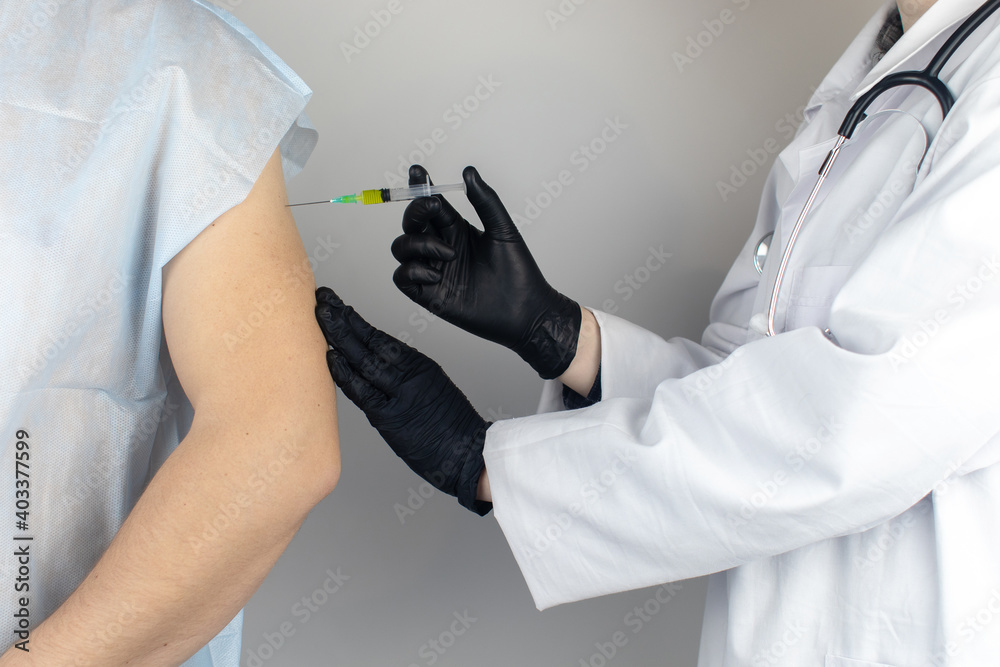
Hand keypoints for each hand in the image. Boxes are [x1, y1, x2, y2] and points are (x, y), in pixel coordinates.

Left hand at [315, 287, 491, 514]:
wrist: (471, 454)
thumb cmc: (452, 429)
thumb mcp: (433, 390)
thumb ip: (406, 377)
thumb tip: (373, 369)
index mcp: (419, 365)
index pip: (379, 337)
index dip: (354, 319)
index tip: (336, 304)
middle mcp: (410, 374)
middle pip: (369, 341)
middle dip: (343, 318)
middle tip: (322, 298)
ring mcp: (400, 394)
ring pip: (364, 359)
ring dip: (340, 336)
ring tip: (321, 314)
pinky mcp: (392, 417)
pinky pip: (363, 393)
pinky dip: (346, 374)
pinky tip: (331, 357)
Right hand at [391, 165, 581, 379]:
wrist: (525, 310)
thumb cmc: (519, 272)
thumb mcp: (503, 229)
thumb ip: (485, 201)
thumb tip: (468, 172)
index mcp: (457, 229)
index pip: (431, 204)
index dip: (421, 187)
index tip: (418, 170)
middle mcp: (441, 247)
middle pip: (411, 222)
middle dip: (416, 210)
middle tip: (434, 206)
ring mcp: (433, 270)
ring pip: (401, 247)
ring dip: (418, 244)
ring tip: (449, 254)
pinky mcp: (429, 295)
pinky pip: (402, 277)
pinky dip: (413, 270)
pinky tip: (437, 274)